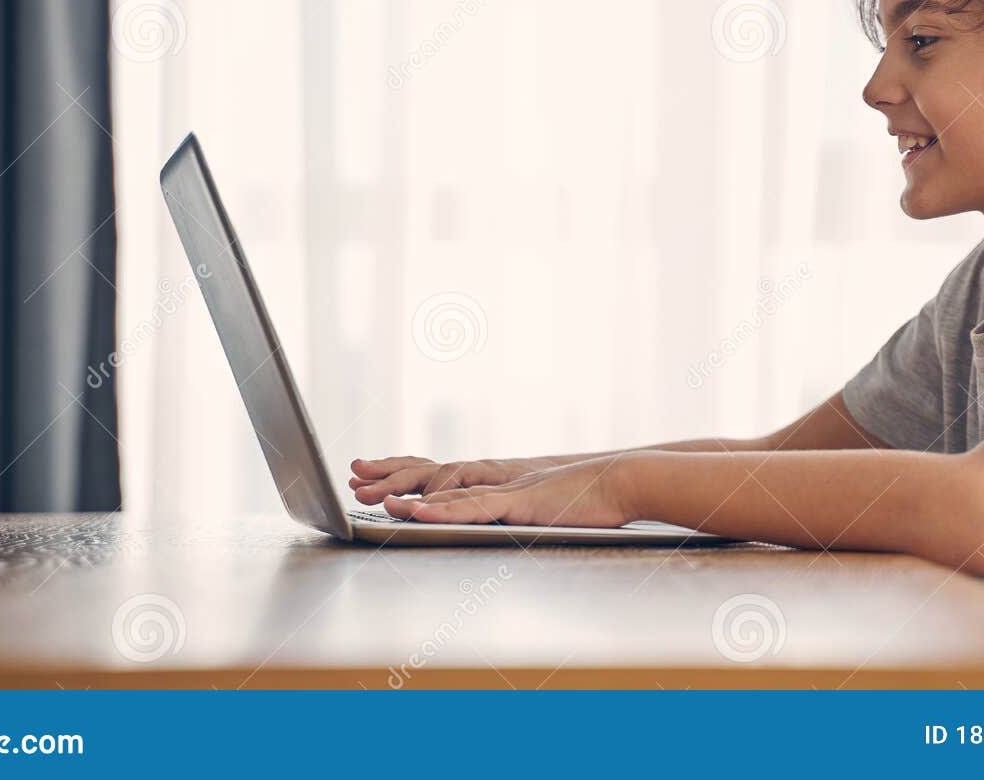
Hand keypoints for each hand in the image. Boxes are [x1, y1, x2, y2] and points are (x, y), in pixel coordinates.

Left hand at [379, 456, 637, 527]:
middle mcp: (499, 478)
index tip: (373, 472)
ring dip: (410, 493)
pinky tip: (419, 512)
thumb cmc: (597, 496)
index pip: (445, 473)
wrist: (629, 480)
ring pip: (449, 489)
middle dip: (393, 474)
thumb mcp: (551, 503)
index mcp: (502, 480)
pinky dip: (445, 509)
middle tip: (354, 473)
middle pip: (436, 473)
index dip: (408, 471)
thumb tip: (511, 514)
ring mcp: (509, 488)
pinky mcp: (522, 502)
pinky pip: (476, 506)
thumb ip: (525, 507)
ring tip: (374, 498)